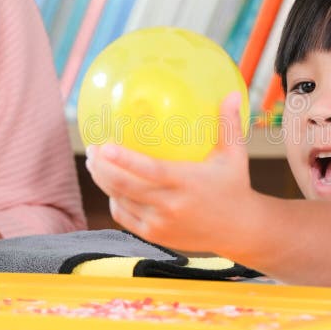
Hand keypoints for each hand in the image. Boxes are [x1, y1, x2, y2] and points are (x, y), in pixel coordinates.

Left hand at [86, 92, 258, 252]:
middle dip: (101, 167)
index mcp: (187, 182)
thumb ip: (229, 124)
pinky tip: (112, 187)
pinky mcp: (156, 236)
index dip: (124, 159)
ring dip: (103, 181)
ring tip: (94, 163)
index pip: (149, 170)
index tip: (104, 146)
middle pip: (125, 186)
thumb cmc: (234, 186)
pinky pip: (124, 217)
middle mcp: (171, 205)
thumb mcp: (234, 155)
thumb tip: (231, 93)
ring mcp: (161, 223)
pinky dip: (114, 200)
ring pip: (120, 201)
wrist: (239, 229)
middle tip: (91, 149)